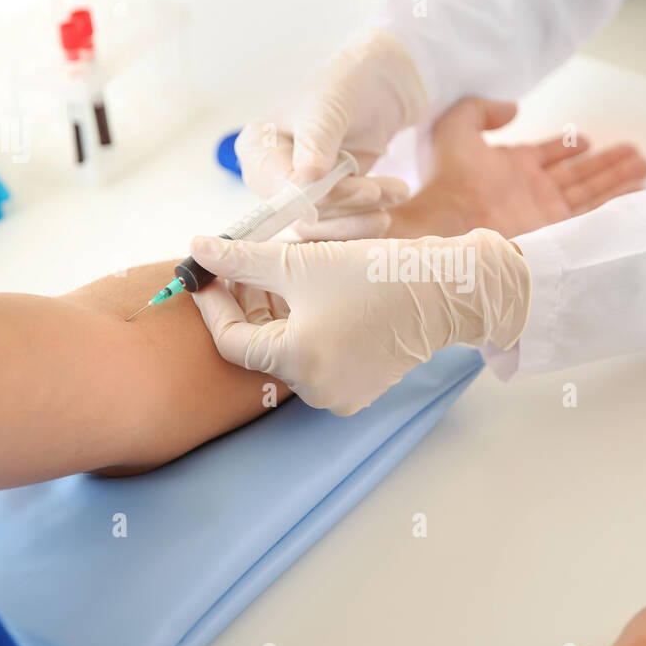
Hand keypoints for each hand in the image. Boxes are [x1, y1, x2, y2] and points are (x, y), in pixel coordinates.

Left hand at [189, 228, 529, 414]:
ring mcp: (338, 395)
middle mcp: (314, 390)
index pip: (231, 340)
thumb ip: (243, 259)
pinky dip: (305, 331)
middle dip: (249, 306)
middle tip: (245, 266)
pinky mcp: (358, 390)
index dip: (215, 304)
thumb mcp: (303, 261)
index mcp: (297, 361)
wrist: (447, 292)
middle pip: (259, 348)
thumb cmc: (377, 275)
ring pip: (287, 353)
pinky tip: (312, 297)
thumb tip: (197, 249)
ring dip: (276, 316)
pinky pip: (315, 360)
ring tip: (281, 275)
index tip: (209, 272)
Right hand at [235, 27, 427, 239]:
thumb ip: (317, 140)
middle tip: (382, 191)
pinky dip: (365, 220)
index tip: (365, 189)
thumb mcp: (330, 107)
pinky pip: (339, 225)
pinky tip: (390, 204)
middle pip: (301, 213)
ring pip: (324, 224)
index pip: (281, 188)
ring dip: (363, 214)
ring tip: (398, 191)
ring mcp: (297, 192)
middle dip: (347, 205)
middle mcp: (270, 176)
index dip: (319, 196)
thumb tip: (306, 177)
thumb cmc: (347, 85)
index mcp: (257, 148)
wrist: (379, 87)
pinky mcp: (324, 203)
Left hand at [389, 97, 645, 239]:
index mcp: (512, 166)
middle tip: (634, 154)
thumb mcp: (456, 127)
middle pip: (577, 173)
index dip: (567, 147)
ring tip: (644, 166)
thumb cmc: (448, 176)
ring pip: (590, 191)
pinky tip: (635, 194)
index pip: (548, 155)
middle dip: (606, 164)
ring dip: (617, 179)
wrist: (449, 221)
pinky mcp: (556, 230)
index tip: (587, 140)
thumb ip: (482, 111)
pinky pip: (593, 215)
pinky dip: (615, 205)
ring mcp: (545, 212)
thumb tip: (513, 108)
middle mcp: (532, 190)